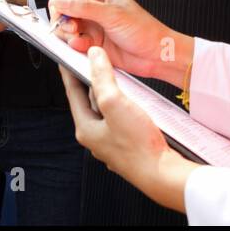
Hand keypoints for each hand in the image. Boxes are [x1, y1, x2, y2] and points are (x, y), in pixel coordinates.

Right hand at [48, 0, 191, 84]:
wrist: (155, 55)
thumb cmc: (144, 30)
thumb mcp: (113, 15)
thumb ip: (84, 7)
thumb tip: (61, 1)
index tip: (57, 11)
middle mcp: (94, 8)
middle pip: (65, 10)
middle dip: (63, 20)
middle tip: (71, 28)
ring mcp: (93, 26)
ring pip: (67, 28)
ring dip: (69, 35)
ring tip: (79, 40)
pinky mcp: (93, 43)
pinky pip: (75, 43)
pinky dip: (76, 46)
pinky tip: (85, 47)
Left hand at [60, 46, 196, 212]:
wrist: (163, 172)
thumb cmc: (138, 146)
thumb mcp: (115, 103)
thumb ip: (102, 79)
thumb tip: (94, 58)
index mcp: (86, 129)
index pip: (73, 94)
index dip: (69, 72)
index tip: (66, 58)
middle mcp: (97, 137)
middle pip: (91, 100)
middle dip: (95, 81)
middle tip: (98, 62)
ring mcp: (113, 142)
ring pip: (108, 110)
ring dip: (113, 93)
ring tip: (121, 79)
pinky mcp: (129, 144)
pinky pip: (122, 118)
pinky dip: (126, 105)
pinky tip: (137, 101)